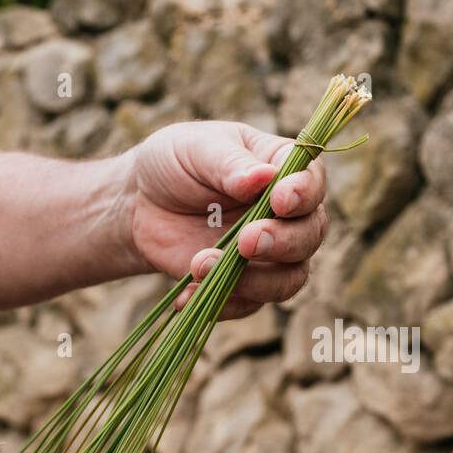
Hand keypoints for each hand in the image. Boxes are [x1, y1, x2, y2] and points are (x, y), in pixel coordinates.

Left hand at [127, 121, 329, 320]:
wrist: (140, 204)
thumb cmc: (175, 163)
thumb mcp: (195, 148)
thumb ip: (230, 163)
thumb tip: (263, 178)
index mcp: (282, 168)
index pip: (312, 182)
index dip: (304, 194)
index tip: (280, 201)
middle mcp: (287, 215)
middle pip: (310, 235)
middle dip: (283, 242)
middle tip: (247, 242)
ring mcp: (270, 254)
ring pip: (290, 279)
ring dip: (255, 281)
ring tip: (201, 265)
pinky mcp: (247, 284)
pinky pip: (250, 304)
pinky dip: (223, 304)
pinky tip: (187, 294)